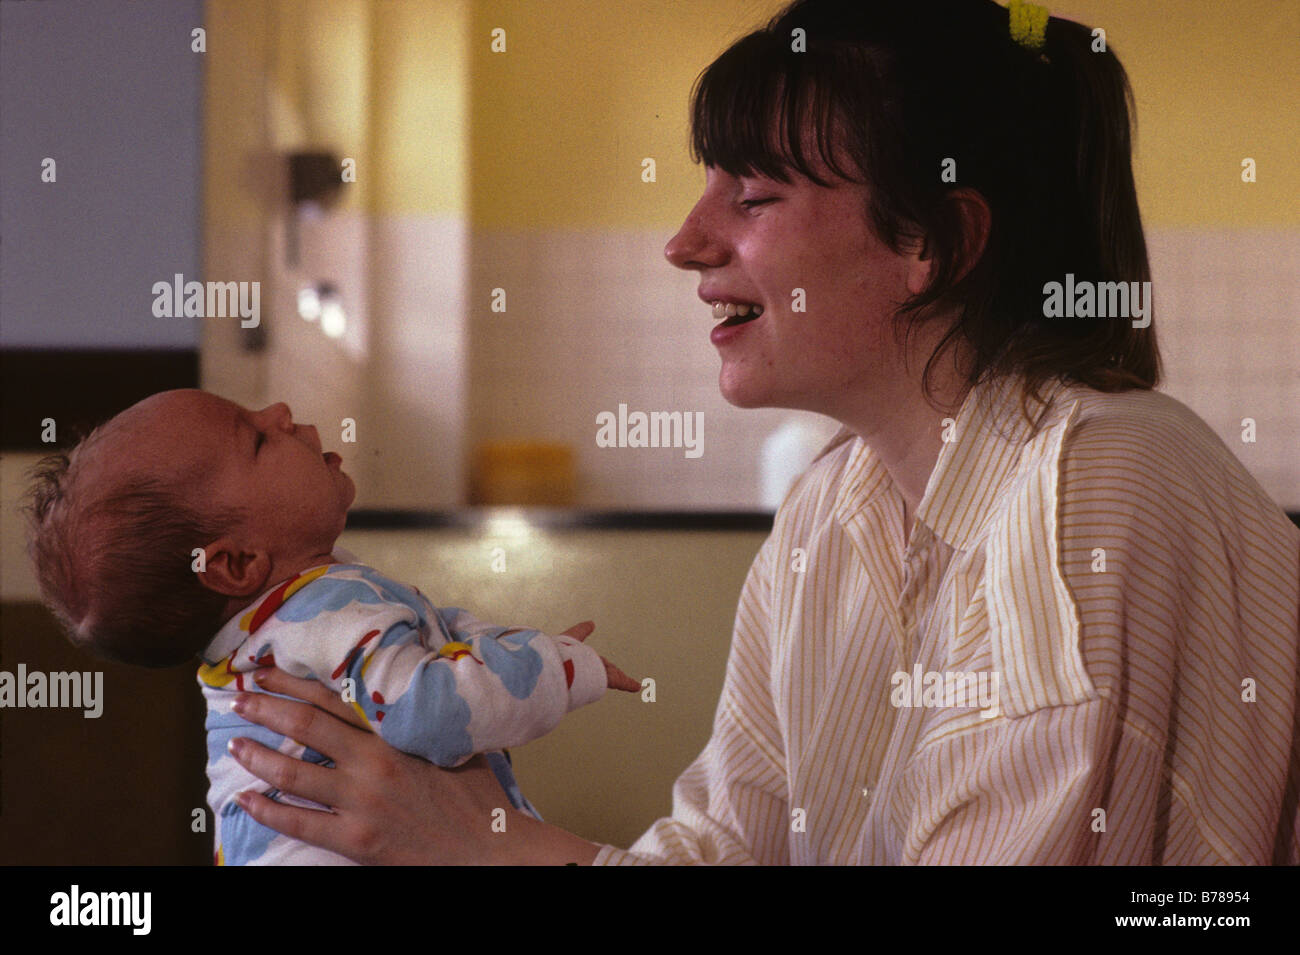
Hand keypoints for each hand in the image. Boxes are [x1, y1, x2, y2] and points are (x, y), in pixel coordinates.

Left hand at [228, 668, 601, 864]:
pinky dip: (268, 810)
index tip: (268, 670)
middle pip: (306, 727)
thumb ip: (427, 714)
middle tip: (237, 697)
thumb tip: (416, 682)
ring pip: (294, 774)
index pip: (335, 698)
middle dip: (265, 709)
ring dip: (258, 757)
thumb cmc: (477, 795)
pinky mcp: (356, 838)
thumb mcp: (457, 739)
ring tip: (235, 744)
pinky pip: (300, 823)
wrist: (489, 847)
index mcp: (395, 733)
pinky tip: (247, 800)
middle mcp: (373, 763)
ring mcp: (361, 802)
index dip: (296, 683)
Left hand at [560, 620, 639, 691]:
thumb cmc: (559, 653)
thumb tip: (591, 623)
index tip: (604, 664)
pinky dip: (627, 683)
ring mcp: (595, 675)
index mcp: (580, 659)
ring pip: (612, 676)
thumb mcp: (572, 636)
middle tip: (620, 678)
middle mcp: (587, 669)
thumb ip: (581, 631)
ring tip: (631, 684)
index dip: (597, 660)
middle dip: (613, 673)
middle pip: (604, 669)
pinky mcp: (602, 679)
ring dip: (622, 680)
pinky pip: (617, 680)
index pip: (592, 659)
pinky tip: (636, 686)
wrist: (557, 668)